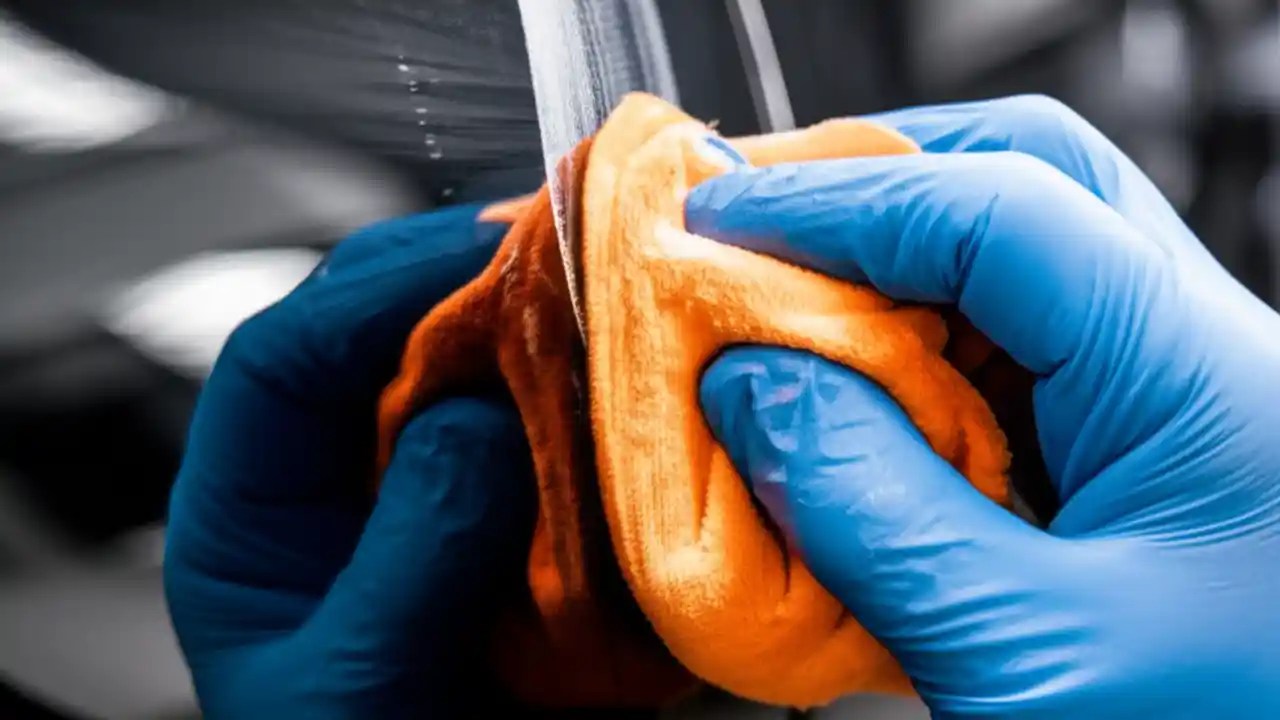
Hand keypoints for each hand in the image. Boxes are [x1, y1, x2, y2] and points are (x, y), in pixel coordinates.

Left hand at [164, 205, 534, 718]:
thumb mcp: (363, 687)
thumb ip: (413, 558)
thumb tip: (481, 425)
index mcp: (252, 521)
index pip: (280, 364)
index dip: (367, 293)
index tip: (465, 260)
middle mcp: (330, 487)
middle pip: (369, 340)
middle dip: (449, 283)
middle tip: (545, 248)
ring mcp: (414, 493)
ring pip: (452, 371)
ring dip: (516, 327)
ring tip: (584, 289)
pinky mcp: (491, 512)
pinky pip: (522, 427)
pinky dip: (565, 395)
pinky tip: (608, 371)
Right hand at [691, 95, 1279, 717]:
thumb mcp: (1019, 653)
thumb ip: (866, 509)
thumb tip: (747, 386)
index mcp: (1201, 381)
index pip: (1000, 211)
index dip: (837, 202)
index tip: (714, 222)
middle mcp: (1200, 354)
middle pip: (1026, 185)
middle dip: (873, 194)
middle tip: (752, 232)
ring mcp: (1173, 391)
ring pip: (1016, 261)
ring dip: (888, 278)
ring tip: (784, 320)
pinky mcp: (1139, 439)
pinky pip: (1014, 346)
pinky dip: (916, 349)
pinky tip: (853, 394)